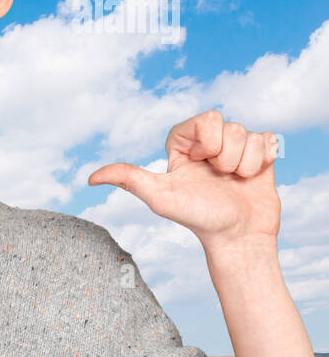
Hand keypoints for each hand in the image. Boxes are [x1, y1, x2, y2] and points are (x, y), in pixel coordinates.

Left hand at [87, 109, 280, 250]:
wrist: (238, 237)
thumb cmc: (197, 218)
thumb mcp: (160, 198)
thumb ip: (128, 179)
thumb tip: (90, 179)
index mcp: (183, 146)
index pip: (205, 119)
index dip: (209, 140)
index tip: (202, 163)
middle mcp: (208, 144)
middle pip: (228, 125)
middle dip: (226, 153)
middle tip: (218, 176)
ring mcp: (234, 149)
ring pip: (248, 134)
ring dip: (244, 163)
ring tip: (234, 181)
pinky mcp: (259, 154)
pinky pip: (267, 140)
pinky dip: (263, 161)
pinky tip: (251, 177)